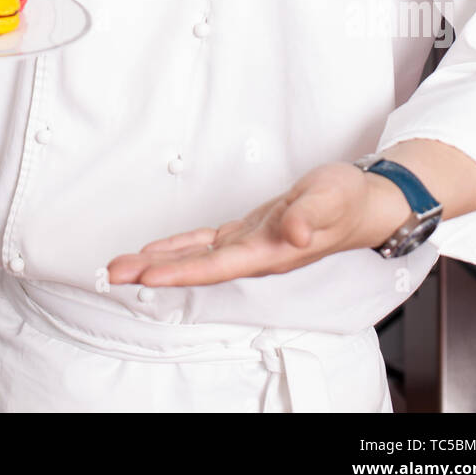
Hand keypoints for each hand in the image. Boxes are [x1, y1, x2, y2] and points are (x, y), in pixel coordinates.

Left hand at [106, 161, 411, 287]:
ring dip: (157, 262)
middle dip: (152, 271)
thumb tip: (294, 229)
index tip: (145, 277)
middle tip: (112, 273)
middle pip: (194, 267)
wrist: (363, 204)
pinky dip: (179, 247)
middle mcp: (254, 254)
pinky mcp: (248, 233)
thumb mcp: (331, 198)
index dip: (180, 272)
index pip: (215, 266)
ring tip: (121, 267)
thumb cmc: (348, 201)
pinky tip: (157, 251)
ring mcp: (249, 246)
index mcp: (270, 252)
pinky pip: (205, 243)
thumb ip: (312, 215)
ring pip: (194, 257)